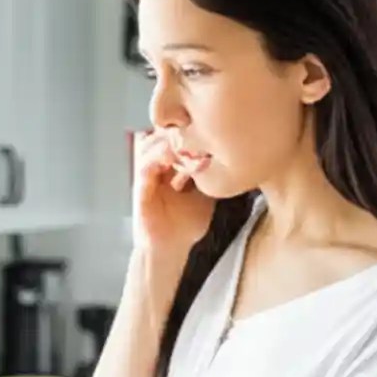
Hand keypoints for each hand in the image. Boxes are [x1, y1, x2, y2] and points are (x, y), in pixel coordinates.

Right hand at [132, 129, 214, 253]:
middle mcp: (158, 167)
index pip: (176, 137)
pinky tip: (174, 156)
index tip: (209, 128)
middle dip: (179, 129)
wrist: (171, 248)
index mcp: (172, 167)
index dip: (189, 129)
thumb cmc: (187, 224)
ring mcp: (147, 175)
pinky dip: (158, 157)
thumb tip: (237, 161)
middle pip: (162, 135)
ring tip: (187, 139)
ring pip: (152, 144)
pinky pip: (146, 164)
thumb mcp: (208, 195)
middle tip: (197, 128)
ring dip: (168, 140)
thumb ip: (216, 177)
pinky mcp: (140, 187)